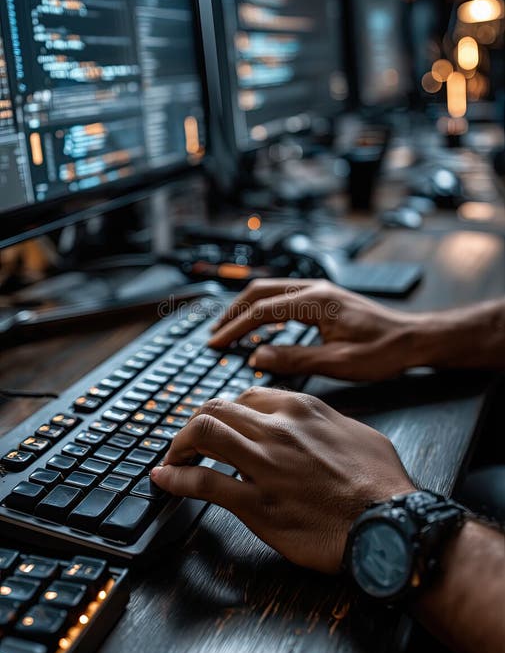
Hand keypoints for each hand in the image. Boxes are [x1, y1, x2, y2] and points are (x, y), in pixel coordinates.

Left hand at [150, 388, 413, 572]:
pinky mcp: (256, 503)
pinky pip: (203, 483)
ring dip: (179, 444)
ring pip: (203, 433)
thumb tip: (314, 424)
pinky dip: (176, 479)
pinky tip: (164, 480)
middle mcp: (278, 430)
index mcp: (302, 409)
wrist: (390, 524)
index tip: (219, 427)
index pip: (246, 397)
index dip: (226, 412)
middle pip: (216, 409)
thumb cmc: (382, 483)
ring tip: (172, 458)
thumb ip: (327, 422)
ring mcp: (264, 464)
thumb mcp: (358, 434)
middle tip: (187, 443)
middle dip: (194, 424)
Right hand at [208, 278, 421, 380]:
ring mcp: (320, 291)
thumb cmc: (384, 352)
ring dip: (246, 309)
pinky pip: (284, 297)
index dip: (235, 329)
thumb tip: (256, 357)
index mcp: (316, 302)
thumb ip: (295, 358)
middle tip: (213, 335)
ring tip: (228, 329)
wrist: (414, 339)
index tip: (215, 345)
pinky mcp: (325, 299)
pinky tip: (259, 326)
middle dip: (232, 313)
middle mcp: (315, 289)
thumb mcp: (338, 363)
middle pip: (260, 292)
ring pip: (270, 291)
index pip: (262, 312)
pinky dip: (263, 309)